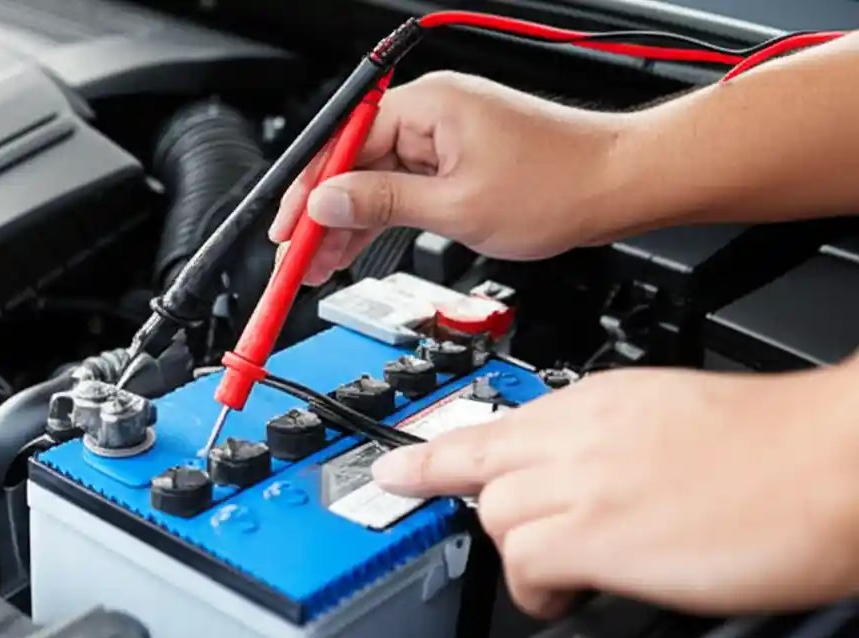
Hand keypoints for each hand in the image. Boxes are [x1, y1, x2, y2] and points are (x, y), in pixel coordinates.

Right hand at [269, 71, 632, 285]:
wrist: (617, 186)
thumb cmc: (559, 185)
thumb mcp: (457, 206)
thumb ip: (383, 204)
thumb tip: (326, 203)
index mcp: (426, 107)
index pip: (340, 146)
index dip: (305, 194)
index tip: (286, 231)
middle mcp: (430, 112)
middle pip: (350, 164)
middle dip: (320, 216)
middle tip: (296, 261)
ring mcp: (441, 136)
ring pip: (372, 180)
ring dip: (346, 223)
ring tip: (319, 265)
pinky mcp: (453, 159)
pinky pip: (399, 186)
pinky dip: (378, 218)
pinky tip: (354, 246)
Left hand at [371, 362, 858, 618]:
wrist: (832, 463)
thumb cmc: (779, 447)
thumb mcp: (674, 417)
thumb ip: (614, 440)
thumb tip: (593, 474)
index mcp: (598, 400)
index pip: (492, 425)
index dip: (435, 455)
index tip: (397, 469)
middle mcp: (578, 434)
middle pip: (480, 473)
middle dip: (493, 513)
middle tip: (529, 539)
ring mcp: (583, 482)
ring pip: (494, 515)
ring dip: (524, 552)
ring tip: (573, 570)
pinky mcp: (596, 533)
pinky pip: (524, 564)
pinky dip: (538, 587)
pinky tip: (574, 591)